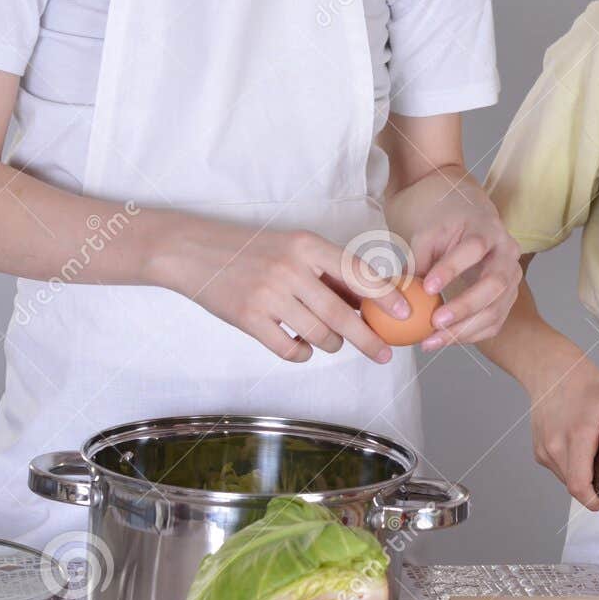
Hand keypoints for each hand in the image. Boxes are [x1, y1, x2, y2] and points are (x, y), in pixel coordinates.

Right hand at [152, 215, 410, 363]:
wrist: (193, 252)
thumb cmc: (251, 250)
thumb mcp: (292, 248)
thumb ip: (327, 272)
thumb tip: (370, 300)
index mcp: (307, 245)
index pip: (357, 273)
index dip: (385, 297)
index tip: (404, 314)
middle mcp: (290, 268)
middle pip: (342, 314)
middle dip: (369, 339)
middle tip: (384, 354)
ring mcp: (269, 295)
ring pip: (319, 335)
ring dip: (331, 344)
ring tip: (329, 340)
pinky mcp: (248, 318)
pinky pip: (289, 349)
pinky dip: (301, 353)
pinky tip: (300, 346)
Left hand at [387, 173, 521, 349]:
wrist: (469, 223)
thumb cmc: (446, 227)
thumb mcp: (428, 233)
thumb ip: (418, 259)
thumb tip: (401, 291)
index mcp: (488, 230)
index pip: (474, 248)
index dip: (452, 268)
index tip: (427, 287)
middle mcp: (507, 254)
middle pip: (495, 283)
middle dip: (465, 306)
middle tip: (435, 321)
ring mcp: (512, 279)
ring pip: (496, 309)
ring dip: (464, 329)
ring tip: (432, 340)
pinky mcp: (506, 299)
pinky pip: (493, 323)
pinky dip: (468, 336)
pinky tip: (443, 340)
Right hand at [530, 351, 598, 511]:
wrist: (551, 370)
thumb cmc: (584, 384)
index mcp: (576, 436)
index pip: (580, 487)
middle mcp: (555, 447)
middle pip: (577, 487)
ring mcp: (544, 450)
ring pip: (568, 480)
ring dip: (586, 476)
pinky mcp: (539, 451)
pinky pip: (560, 470)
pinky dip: (575, 467)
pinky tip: (582, 447)